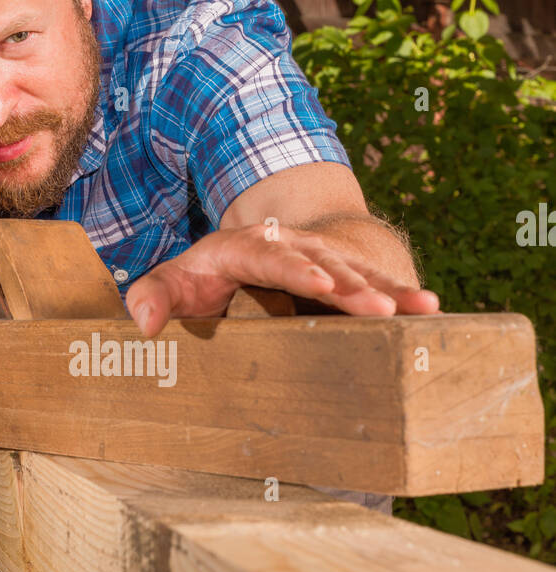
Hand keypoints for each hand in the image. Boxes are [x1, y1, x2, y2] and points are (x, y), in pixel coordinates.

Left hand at [126, 222, 439, 334]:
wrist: (243, 253)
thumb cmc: (206, 277)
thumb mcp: (177, 280)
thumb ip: (156, 295)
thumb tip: (142, 322)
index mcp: (249, 249)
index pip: (275, 257)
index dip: (299, 269)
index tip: (321, 282)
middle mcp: (293, 249)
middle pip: (327, 265)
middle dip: (354, 286)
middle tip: (380, 308)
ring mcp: (323, 260)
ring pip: (359, 273)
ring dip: (390, 291)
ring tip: (421, 309)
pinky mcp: (345, 277)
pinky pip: (376, 285)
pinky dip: (401, 297)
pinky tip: (429, 312)